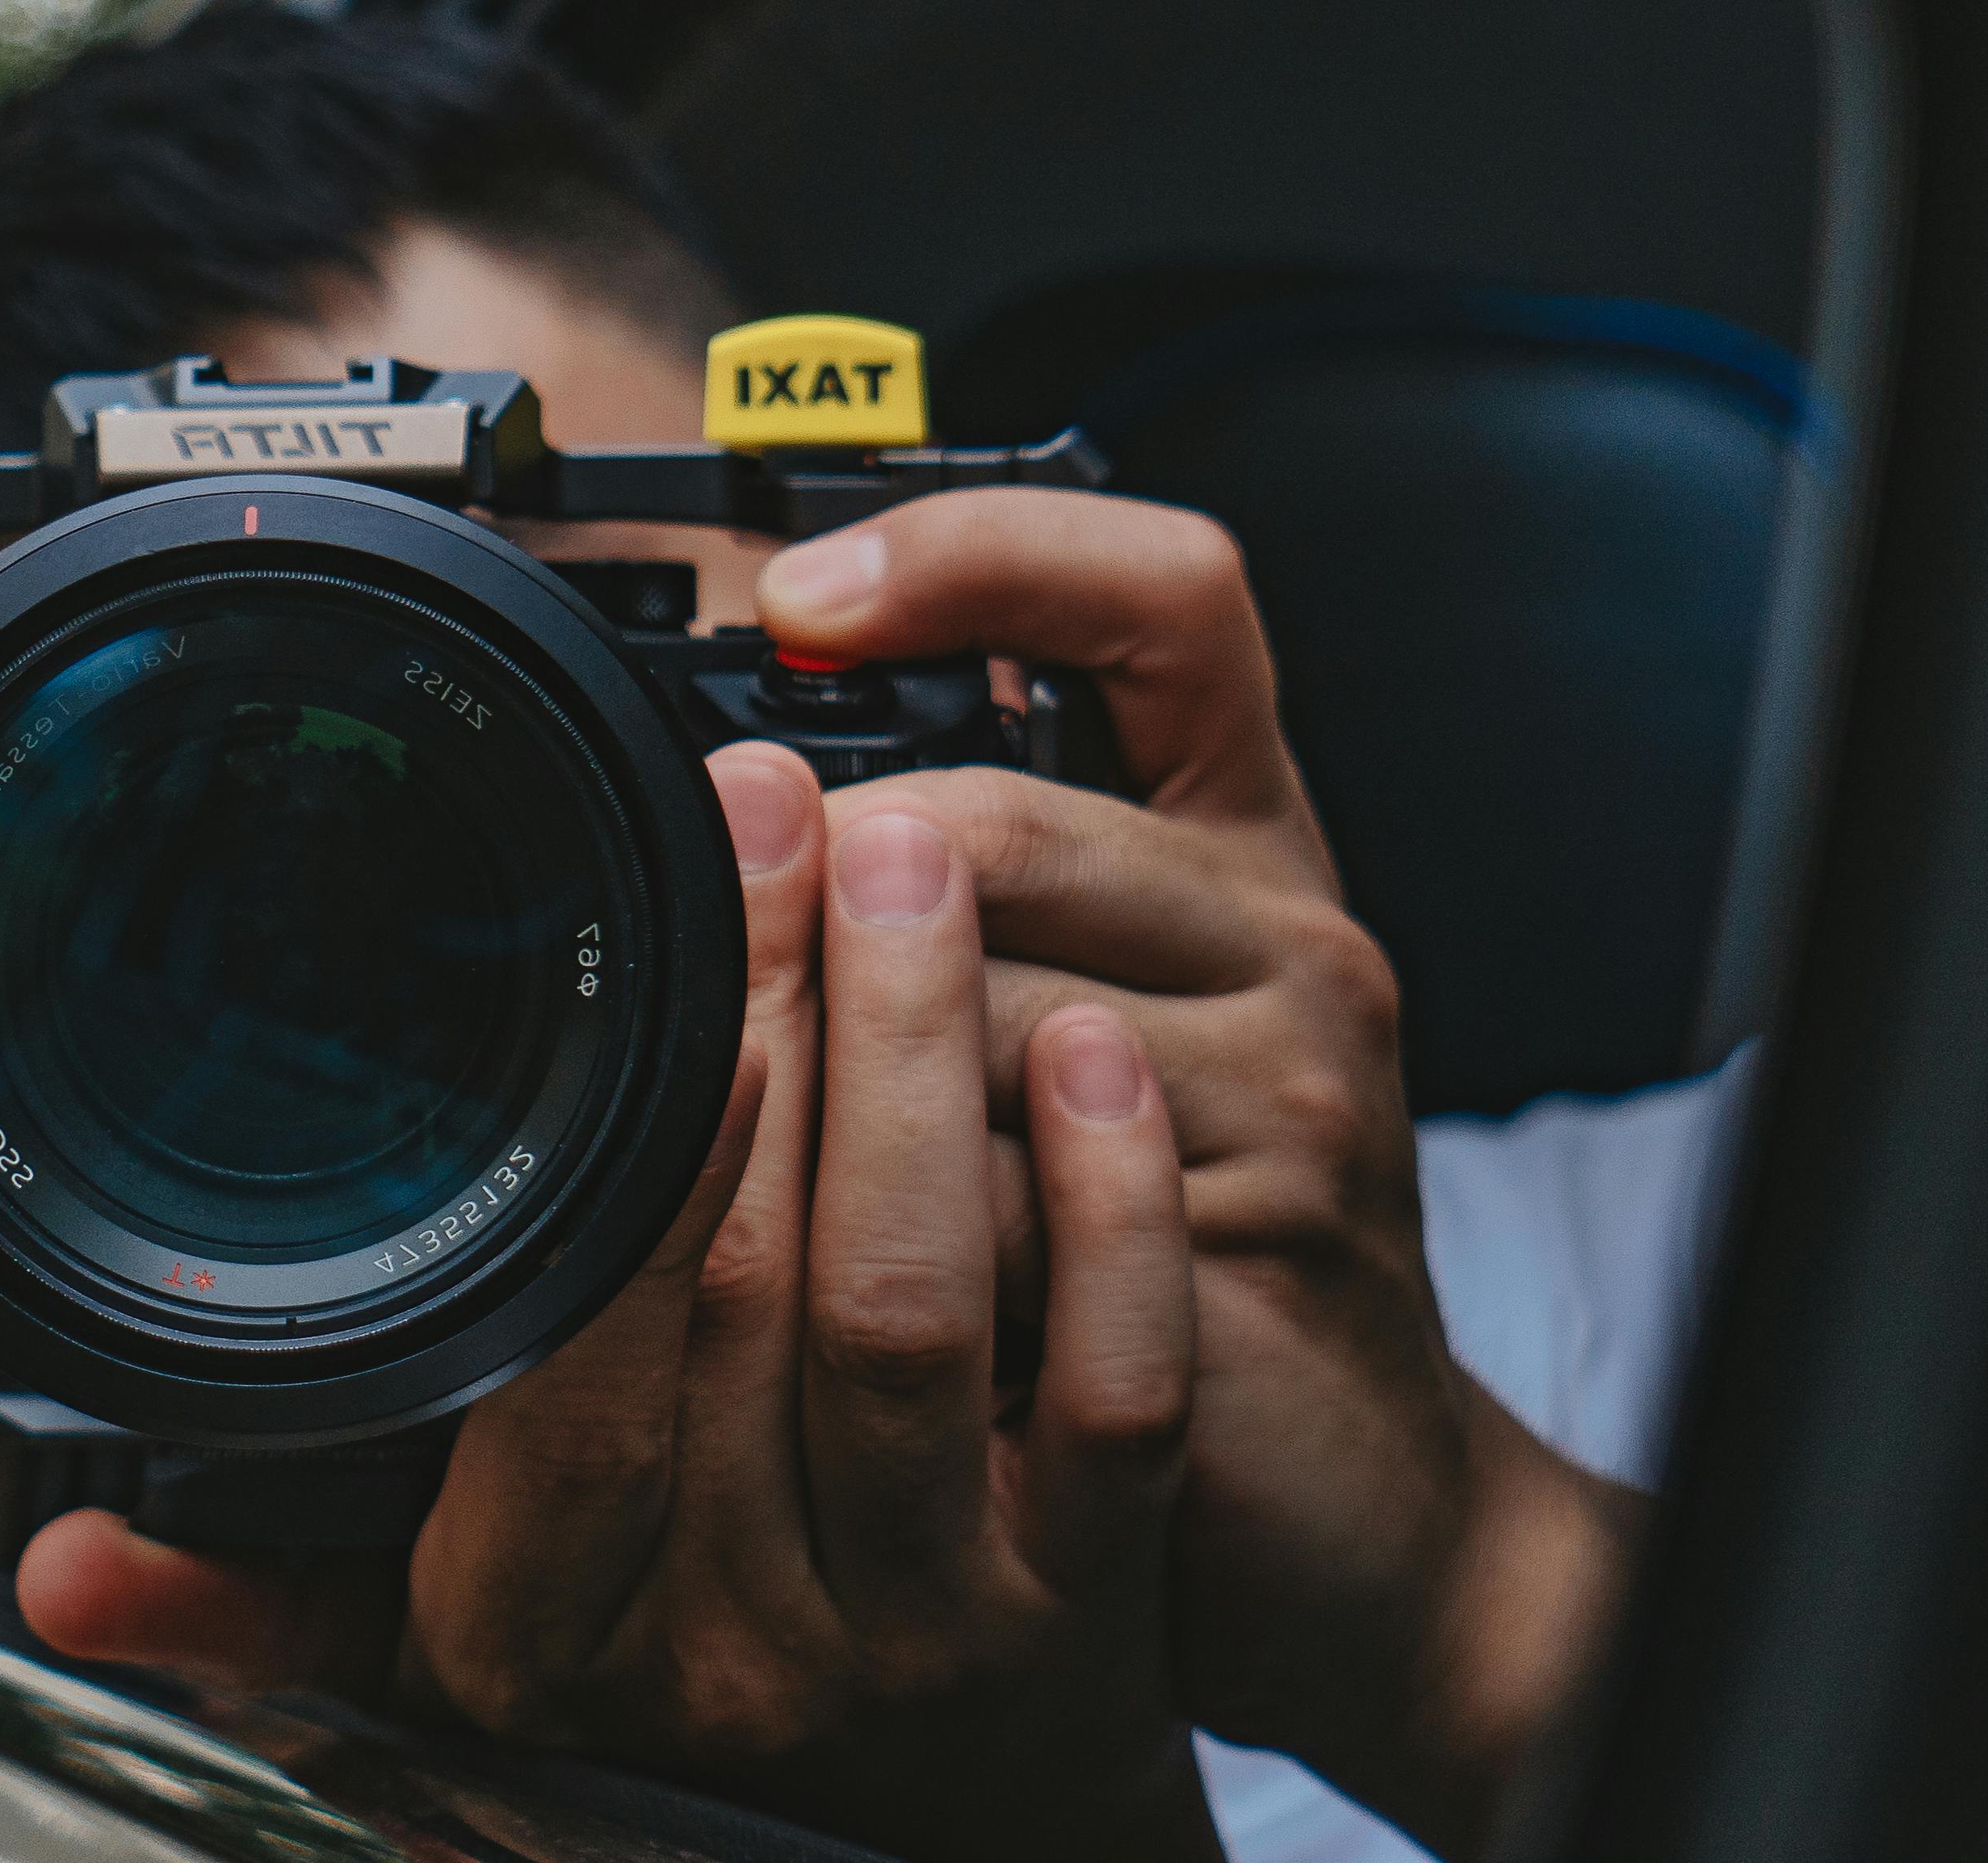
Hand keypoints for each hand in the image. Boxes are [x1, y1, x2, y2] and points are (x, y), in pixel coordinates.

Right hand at [19, 747, 1222, 1862]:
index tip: (654, 935)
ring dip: (916, 1060)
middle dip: (778, 1015)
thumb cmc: (670, 1751)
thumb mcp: (442, 1696)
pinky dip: (1108, 1213)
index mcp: (550, 1623)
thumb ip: (258, 1614)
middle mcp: (741, 1631)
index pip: (577, 1366)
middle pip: (754, 1282)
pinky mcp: (1099, 1608)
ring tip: (911, 854)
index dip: (634, 1152)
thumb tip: (57, 1570)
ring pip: (923, 1305)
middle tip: (782, 809)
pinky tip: (1083, 1043)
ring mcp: (933, 1622)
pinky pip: (1118, 1395)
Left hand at [763, 489, 1647, 1855]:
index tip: (800, 596)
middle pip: (986, 830)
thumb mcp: (1066, 1038)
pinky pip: (1000, 1221)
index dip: (986, 553)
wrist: (1358, 1502)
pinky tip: (844, 1297)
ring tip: (764, 1183)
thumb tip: (727, 819)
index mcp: (1243, 846)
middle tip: (696, 994)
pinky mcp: (1262, 1258)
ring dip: (817, 1109)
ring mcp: (1299, 1096)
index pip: (1168, 599)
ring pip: (964, 1030)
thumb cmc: (1177, 1246)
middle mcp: (1292, 938)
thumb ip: (951, 911)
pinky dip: (884, 1254)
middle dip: (808, 911)